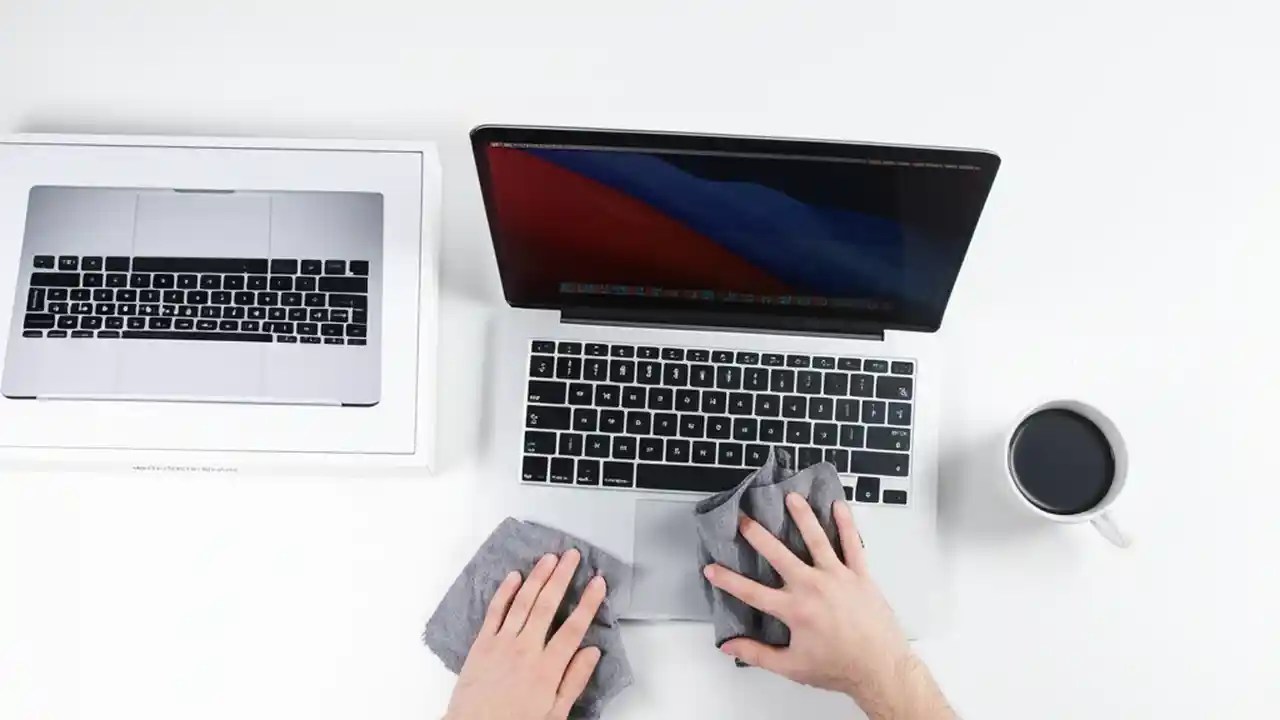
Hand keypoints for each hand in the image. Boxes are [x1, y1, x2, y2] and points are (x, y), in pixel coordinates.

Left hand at [445, 549, 606, 719]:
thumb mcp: (554, 713)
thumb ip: (574, 681)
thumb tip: (592, 652)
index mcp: (548, 668)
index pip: (573, 627)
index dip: (588, 602)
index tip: (598, 582)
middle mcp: (526, 649)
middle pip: (548, 605)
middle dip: (562, 577)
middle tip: (573, 555)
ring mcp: (502, 643)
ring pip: (523, 602)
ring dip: (537, 577)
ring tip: (550, 557)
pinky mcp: (482, 643)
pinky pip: (495, 611)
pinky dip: (505, 591)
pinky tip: (514, 576)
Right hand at [703, 493, 953, 719]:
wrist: (881, 669)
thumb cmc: (839, 668)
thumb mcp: (792, 667)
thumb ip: (757, 654)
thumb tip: (729, 646)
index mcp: (795, 610)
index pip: (751, 592)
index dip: (727, 580)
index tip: (711, 568)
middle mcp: (813, 588)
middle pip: (778, 554)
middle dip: (757, 534)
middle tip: (743, 518)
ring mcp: (838, 578)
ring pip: (816, 539)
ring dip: (802, 516)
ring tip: (791, 497)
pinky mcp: (860, 575)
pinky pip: (853, 543)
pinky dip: (846, 523)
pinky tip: (838, 506)